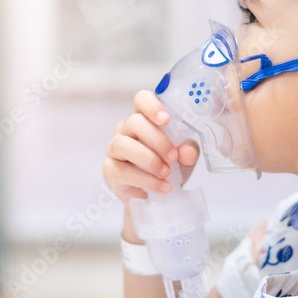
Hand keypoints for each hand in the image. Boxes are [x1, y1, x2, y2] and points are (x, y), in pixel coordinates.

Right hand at [103, 90, 199, 204]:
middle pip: (134, 121)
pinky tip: (161, 186)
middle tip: (173, 156)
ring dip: (148, 159)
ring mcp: (114, 148)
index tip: (166, 119)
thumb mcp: (183, 160)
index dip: (151, 106)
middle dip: (157, 139)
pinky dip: (145, 180)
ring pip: (124, 145)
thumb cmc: (166, 168)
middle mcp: (126, 129)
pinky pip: (123, 171)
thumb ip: (187, 152)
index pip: (141, 100)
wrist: (152, 197)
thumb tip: (188, 151)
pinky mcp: (110, 170)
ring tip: (166, 173)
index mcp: (145, 119)